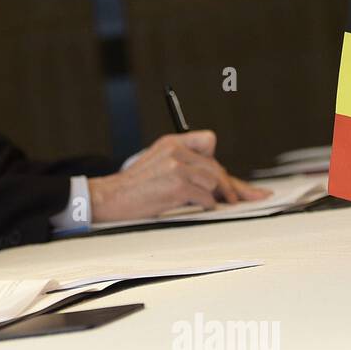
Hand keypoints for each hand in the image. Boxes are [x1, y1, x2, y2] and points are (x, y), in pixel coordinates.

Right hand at [88, 130, 270, 221]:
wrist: (109, 197)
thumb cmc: (133, 187)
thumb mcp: (157, 164)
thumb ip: (184, 165)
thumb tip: (218, 182)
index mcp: (171, 142)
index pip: (208, 141)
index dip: (219, 162)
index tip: (232, 178)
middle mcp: (175, 150)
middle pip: (216, 166)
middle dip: (230, 186)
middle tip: (240, 199)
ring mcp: (177, 167)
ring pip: (214, 182)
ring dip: (216, 197)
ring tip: (213, 205)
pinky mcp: (177, 184)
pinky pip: (206, 197)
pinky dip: (207, 206)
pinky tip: (201, 208)